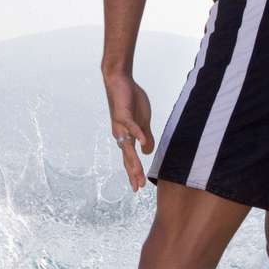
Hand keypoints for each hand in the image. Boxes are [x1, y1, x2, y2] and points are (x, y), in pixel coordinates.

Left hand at [103, 72, 153, 191]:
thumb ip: (146, 137)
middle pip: (127, 157)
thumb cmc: (131, 101)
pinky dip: (137, 134)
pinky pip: (131, 126)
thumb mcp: (143, 122)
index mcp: (127, 136)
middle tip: (138, 186)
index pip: (130, 159)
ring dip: (133, 160)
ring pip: (127, 146)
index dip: (134, 172)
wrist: (120, 82)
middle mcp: (121, 134)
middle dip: (133, 172)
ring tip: (138, 173)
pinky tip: (143, 142)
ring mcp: (121, 125)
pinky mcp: (123, 114)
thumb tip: (147, 151)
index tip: (138, 187)